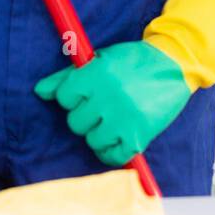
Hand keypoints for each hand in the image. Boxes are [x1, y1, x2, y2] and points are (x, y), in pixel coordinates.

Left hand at [34, 41, 190, 166]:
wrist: (175, 64)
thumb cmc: (133, 61)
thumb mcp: (100, 59)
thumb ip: (68, 76)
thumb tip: (40, 91)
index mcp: (97, 74)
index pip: (64, 97)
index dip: (73, 97)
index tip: (87, 94)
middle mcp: (108, 96)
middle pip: (75, 122)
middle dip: (86, 116)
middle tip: (102, 107)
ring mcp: (124, 118)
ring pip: (91, 140)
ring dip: (98, 133)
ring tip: (112, 121)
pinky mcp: (139, 135)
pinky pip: (111, 155)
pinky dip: (111, 150)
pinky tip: (117, 138)